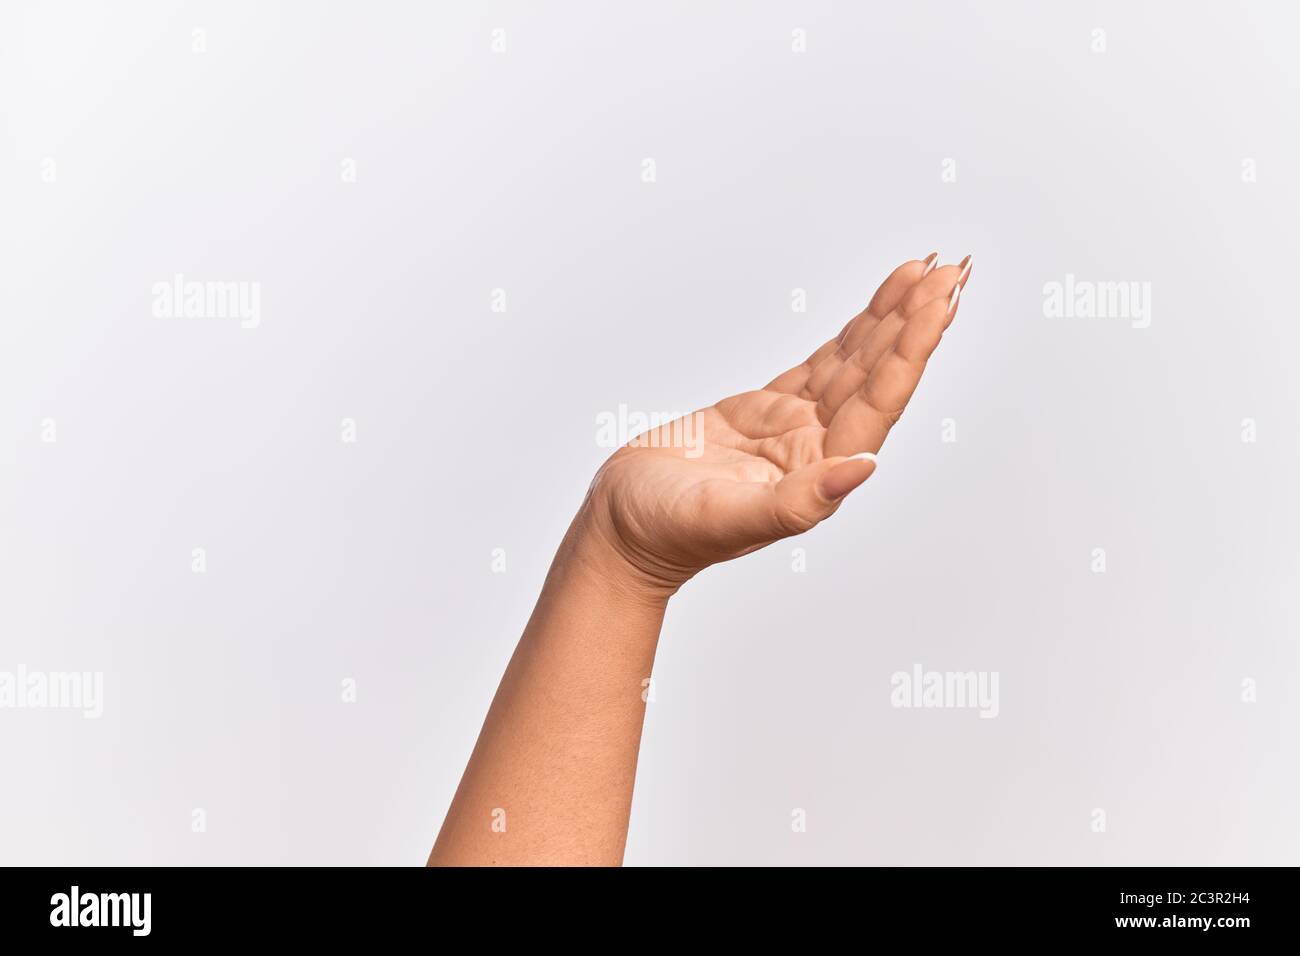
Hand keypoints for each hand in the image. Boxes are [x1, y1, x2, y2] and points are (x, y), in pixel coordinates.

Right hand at [576, 253, 972, 594]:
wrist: (623, 527)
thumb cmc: (664, 531)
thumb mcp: (725, 518)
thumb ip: (796, 503)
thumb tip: (861, 470)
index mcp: (818, 475)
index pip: (879, 402)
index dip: (913, 350)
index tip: (941, 302)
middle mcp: (818, 449)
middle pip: (879, 375)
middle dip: (916, 322)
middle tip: (953, 268)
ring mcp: (795, 427)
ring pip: (857, 362)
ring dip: (893, 319)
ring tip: (928, 272)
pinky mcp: (769, 410)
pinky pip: (824, 361)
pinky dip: (854, 330)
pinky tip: (878, 305)